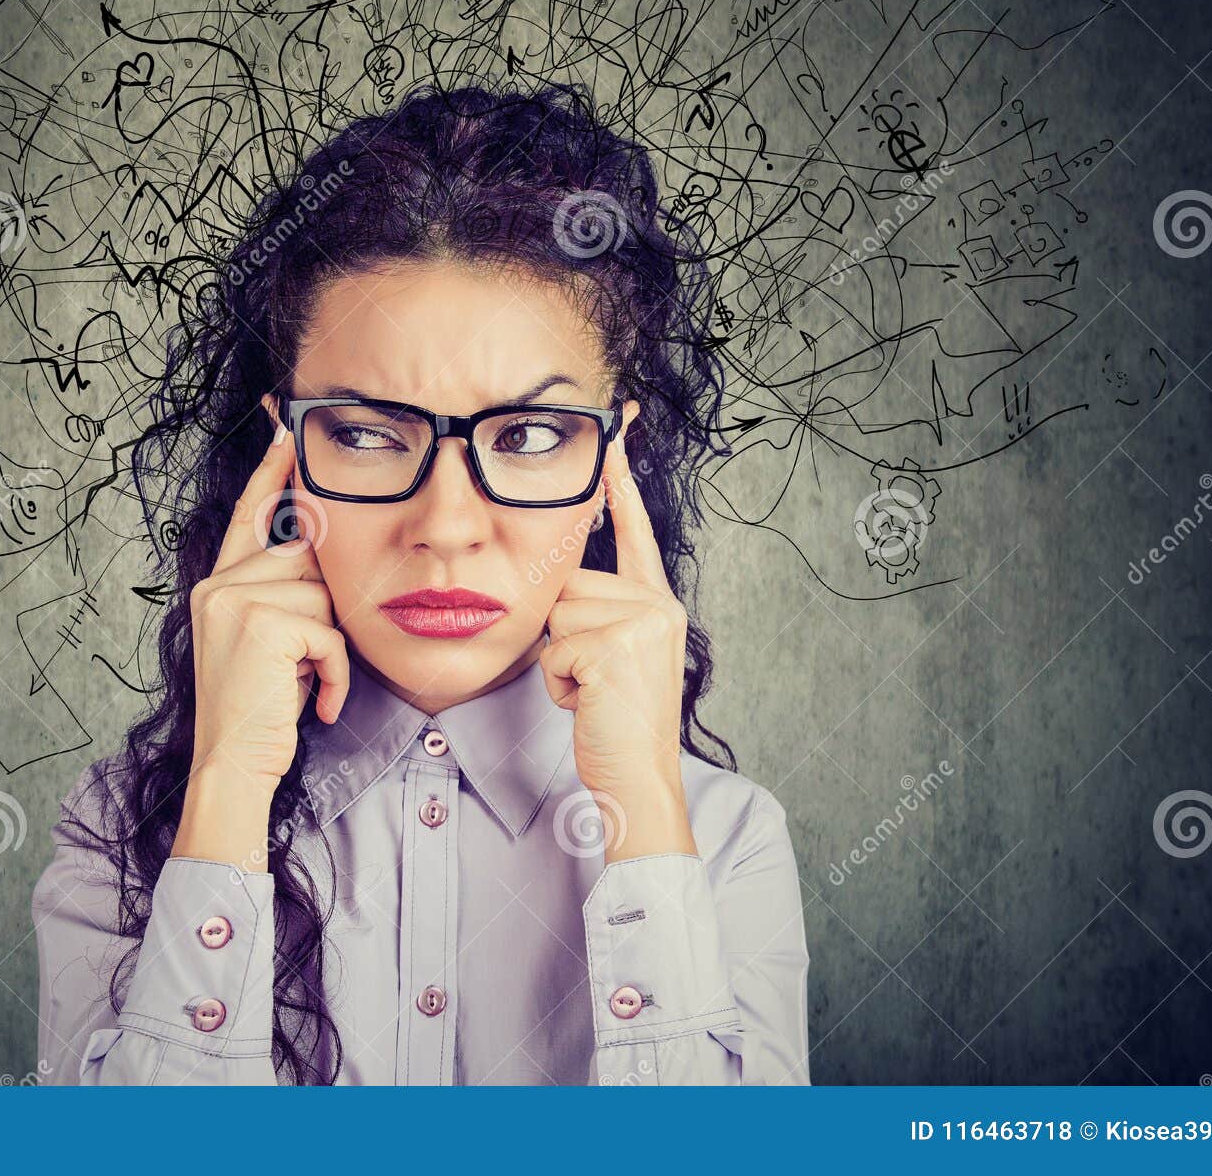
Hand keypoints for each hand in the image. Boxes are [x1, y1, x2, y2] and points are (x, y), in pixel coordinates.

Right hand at [185, 399, 350, 794]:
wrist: (232, 768)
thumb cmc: (258, 712)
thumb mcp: (268, 642)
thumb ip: (283, 595)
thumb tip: (325, 561)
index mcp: (217, 585)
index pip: (247, 515)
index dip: (270, 472)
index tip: (283, 428)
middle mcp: (219, 584)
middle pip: (307, 558)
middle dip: (325, 606)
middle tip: (305, 661)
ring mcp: (236, 600)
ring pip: (325, 595)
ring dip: (332, 648)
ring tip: (307, 685)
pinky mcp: (262, 623)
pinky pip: (331, 632)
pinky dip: (336, 671)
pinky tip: (317, 702)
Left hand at [539, 400, 697, 862]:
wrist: (638, 782)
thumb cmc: (615, 721)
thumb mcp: (614, 656)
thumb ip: (600, 612)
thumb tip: (562, 581)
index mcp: (657, 603)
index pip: (634, 532)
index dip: (620, 483)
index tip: (617, 429)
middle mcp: (657, 605)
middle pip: (569, 582)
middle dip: (563, 631)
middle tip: (594, 678)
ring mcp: (641, 625)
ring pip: (557, 613)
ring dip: (557, 659)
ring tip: (590, 691)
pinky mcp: (614, 649)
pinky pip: (553, 649)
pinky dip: (556, 684)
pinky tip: (586, 704)